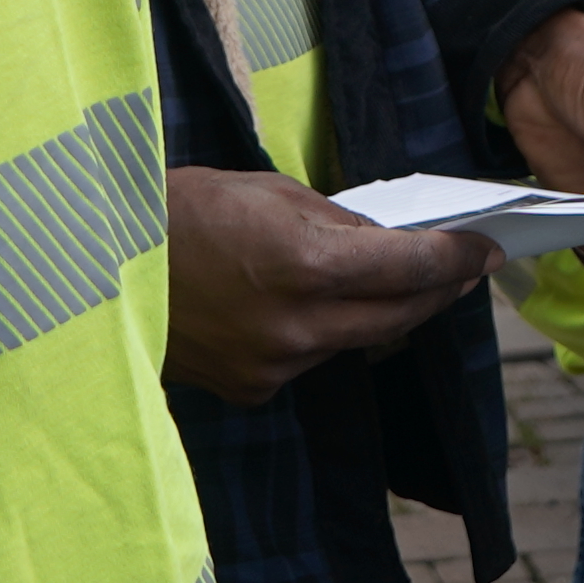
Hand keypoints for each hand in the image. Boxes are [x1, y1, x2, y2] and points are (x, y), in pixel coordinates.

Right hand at [162, 167, 490, 406]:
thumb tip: (389, 242)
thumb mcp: (269, 193)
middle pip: (399, 314)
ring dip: (379, 311)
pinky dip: (322, 332)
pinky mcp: (253, 389)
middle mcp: (298, 326)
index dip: (456, 258)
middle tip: (463, 268)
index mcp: (305, 264)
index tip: (485, 248)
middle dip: (437, 290)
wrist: (98, 268)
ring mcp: (275, 366)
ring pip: (355, 339)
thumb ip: (337, 224)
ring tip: (392, 280)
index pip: (410, 268)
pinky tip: (309, 306)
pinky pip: (310, 359)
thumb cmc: (181, 211)